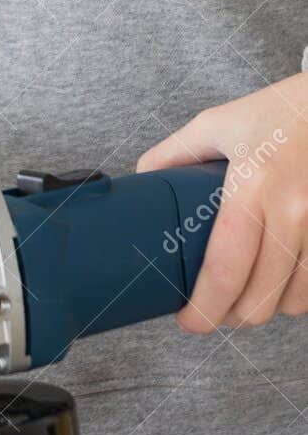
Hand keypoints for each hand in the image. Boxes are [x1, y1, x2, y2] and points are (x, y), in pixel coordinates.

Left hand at [136, 70, 307, 331]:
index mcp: (252, 183)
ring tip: (245, 298)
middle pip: (261, 297)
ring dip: (267, 308)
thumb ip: (175, 152)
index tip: (187, 321)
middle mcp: (292, 209)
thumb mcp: (216, 124)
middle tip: (214, 311)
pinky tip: (279, 285)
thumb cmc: (274, 113)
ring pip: (295, 301)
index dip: (204, 307)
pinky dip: (297, 295)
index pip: (225, 266)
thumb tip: (142, 179)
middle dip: (232, 317)